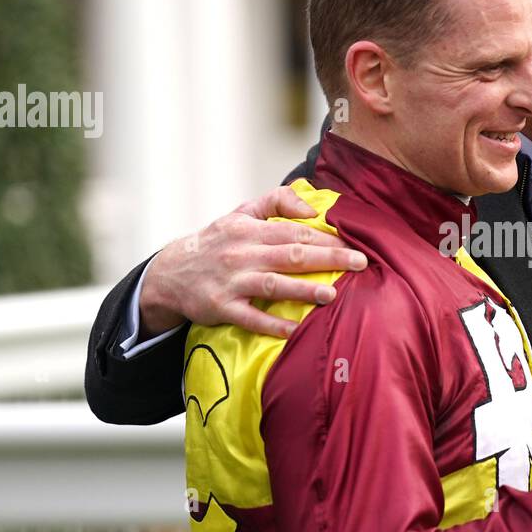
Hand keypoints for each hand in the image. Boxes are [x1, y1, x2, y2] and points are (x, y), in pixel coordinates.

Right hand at [139, 186, 367, 338]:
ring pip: (273, 284)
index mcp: (250, 230)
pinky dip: (273, 324)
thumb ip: (276, 202)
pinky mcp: (222, 307)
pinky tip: (295, 329)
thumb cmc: (217, 242)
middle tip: (359, 263)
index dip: (326, 237)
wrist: (171, 272)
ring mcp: (232, 281)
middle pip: (291, 254)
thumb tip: (312, 207)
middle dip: (328, 258)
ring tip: (331, 294)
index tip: (353, 244)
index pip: (295, 231)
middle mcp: (242, 253)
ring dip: (303, 290)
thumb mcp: (241, 212)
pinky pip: (251, 318)